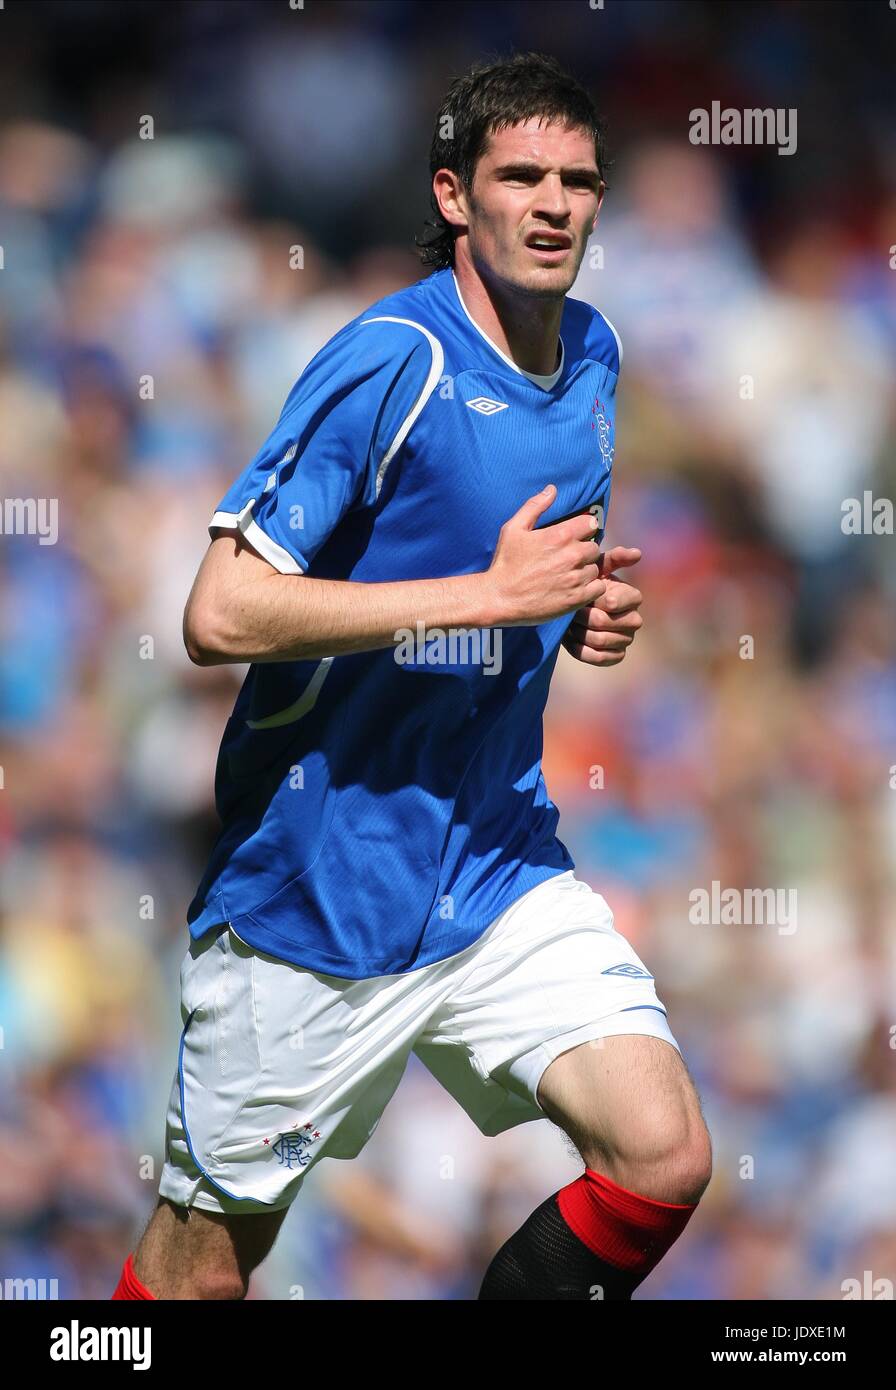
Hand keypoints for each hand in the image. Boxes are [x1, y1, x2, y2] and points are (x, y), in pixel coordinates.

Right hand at [484, 485, 606, 625]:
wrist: (500, 598)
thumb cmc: (505, 563)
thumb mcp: (513, 529)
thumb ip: (534, 506)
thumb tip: (552, 489)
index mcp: (559, 535)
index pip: (590, 523)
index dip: (582, 528)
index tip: (573, 536)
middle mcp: (571, 555)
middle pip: (594, 547)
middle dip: (583, 550)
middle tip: (568, 559)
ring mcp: (576, 578)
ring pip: (595, 568)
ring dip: (585, 570)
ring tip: (569, 575)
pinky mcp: (577, 598)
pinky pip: (598, 588)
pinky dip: (590, 588)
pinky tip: (575, 588)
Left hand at [561, 546, 642, 666]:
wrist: (575, 610)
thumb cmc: (587, 584)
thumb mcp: (597, 568)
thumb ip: (614, 558)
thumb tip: (638, 553)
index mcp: (632, 598)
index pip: (620, 601)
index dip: (604, 600)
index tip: (589, 597)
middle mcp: (634, 620)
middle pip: (605, 622)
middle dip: (584, 616)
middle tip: (570, 611)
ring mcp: (625, 639)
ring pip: (599, 640)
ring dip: (579, 632)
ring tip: (568, 623)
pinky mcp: (615, 656)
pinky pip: (598, 657)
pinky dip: (580, 649)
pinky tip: (571, 639)